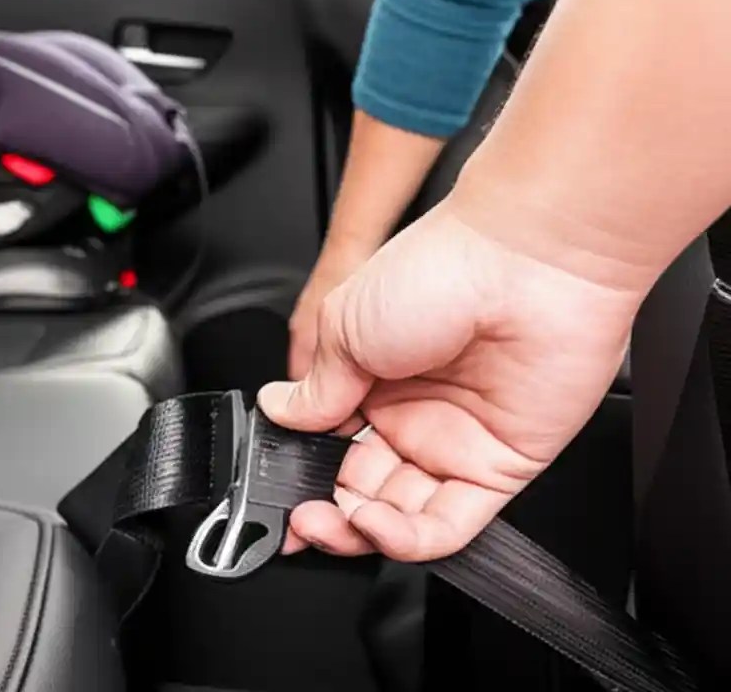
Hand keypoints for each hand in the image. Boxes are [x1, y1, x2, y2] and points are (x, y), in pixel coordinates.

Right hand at [261, 203, 641, 561]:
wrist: (526, 260)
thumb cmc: (441, 270)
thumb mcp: (345, 327)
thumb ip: (313, 390)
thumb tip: (277, 412)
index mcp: (371, 378)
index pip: (327, 449)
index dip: (299, 476)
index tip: (273, 494)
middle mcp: (412, 414)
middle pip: (359, 490)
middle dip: (325, 512)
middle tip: (300, 516)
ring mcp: (454, 443)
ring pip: (400, 517)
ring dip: (360, 532)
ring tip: (333, 519)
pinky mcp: (498, 467)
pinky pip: (448, 524)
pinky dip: (406, 538)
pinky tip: (376, 522)